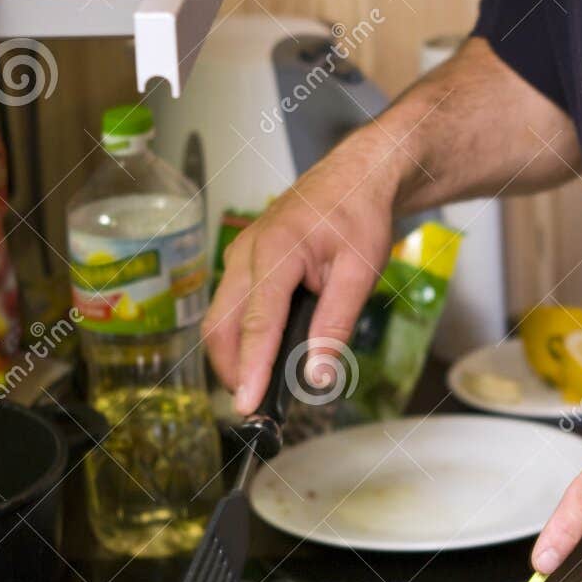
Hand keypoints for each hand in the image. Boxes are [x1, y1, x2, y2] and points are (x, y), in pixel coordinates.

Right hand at [204, 138, 396, 416]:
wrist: (356, 175)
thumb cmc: (359, 214)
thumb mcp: (360, 271)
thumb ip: (336, 324)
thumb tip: (318, 375)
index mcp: (277, 249)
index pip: (257, 322)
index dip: (251, 369)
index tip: (248, 406)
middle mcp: (246, 252)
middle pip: (222, 324)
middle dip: (233, 369)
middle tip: (258, 405)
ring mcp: (240, 256)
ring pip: (221, 317)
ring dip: (235, 354)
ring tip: (263, 386)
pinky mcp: (243, 262)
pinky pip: (232, 306)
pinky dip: (242, 335)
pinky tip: (266, 353)